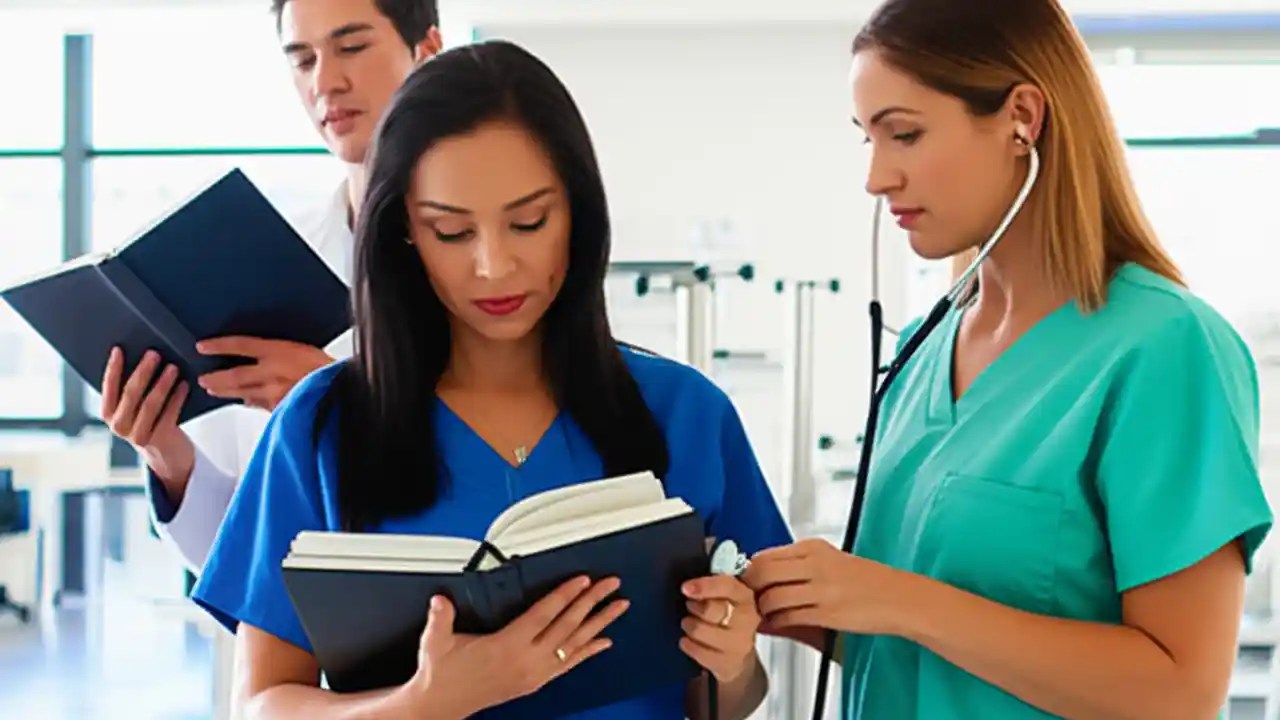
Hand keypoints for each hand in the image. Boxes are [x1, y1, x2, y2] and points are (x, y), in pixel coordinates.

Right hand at [101, 347, 193, 486]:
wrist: (167, 456)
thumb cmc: (150, 423)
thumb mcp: (134, 409)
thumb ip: (132, 390)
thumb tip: (140, 356)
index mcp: (109, 414)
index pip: (108, 388)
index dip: (113, 369)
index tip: (119, 349)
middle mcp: (119, 426)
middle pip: (131, 394)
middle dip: (143, 371)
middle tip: (154, 354)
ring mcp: (138, 435)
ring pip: (151, 404)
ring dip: (163, 383)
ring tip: (173, 367)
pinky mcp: (159, 439)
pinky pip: (169, 414)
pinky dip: (177, 397)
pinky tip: (185, 385)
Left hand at [196, 336, 332, 411]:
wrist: (345, 391)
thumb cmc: (330, 370)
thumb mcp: (306, 349)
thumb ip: (283, 351)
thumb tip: (262, 350)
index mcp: (280, 351)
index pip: (240, 345)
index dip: (219, 346)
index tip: (202, 346)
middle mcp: (273, 372)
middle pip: (235, 374)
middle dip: (215, 377)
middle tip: (202, 377)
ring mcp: (276, 393)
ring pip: (242, 393)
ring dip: (225, 392)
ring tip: (213, 390)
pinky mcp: (282, 409)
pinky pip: (260, 406)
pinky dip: (250, 402)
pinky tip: (244, 401)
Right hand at [394, 575, 628, 717]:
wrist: (441, 705)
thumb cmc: (442, 673)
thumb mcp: (437, 642)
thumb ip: (442, 617)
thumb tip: (441, 600)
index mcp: (506, 646)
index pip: (544, 615)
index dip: (565, 596)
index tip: (582, 581)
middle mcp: (526, 660)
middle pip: (567, 626)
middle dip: (591, 603)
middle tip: (610, 585)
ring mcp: (534, 673)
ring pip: (575, 644)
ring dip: (599, 624)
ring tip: (618, 607)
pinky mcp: (535, 682)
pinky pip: (569, 664)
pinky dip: (589, 651)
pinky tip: (604, 641)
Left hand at [680, 575, 760, 682]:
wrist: (740, 655)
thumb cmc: (727, 618)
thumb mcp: (727, 597)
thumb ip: (713, 586)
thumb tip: (690, 584)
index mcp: (745, 596)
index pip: (727, 586)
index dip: (704, 586)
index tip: (685, 588)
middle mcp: (747, 619)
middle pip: (710, 609)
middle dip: (693, 606)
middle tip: (690, 606)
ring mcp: (740, 643)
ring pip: (700, 630)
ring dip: (688, 625)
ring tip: (689, 623)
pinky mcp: (729, 663)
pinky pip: (698, 652)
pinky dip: (687, 644)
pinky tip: (687, 641)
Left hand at [744, 538, 907, 637]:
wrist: (897, 597)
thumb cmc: (864, 580)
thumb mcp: (830, 559)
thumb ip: (798, 562)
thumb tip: (762, 570)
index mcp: (813, 547)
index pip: (765, 554)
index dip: (749, 570)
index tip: (746, 581)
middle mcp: (815, 564)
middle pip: (762, 572)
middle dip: (750, 588)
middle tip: (748, 598)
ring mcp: (821, 589)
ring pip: (772, 597)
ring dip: (763, 609)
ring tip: (764, 613)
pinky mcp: (827, 613)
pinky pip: (789, 617)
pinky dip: (777, 622)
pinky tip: (778, 623)